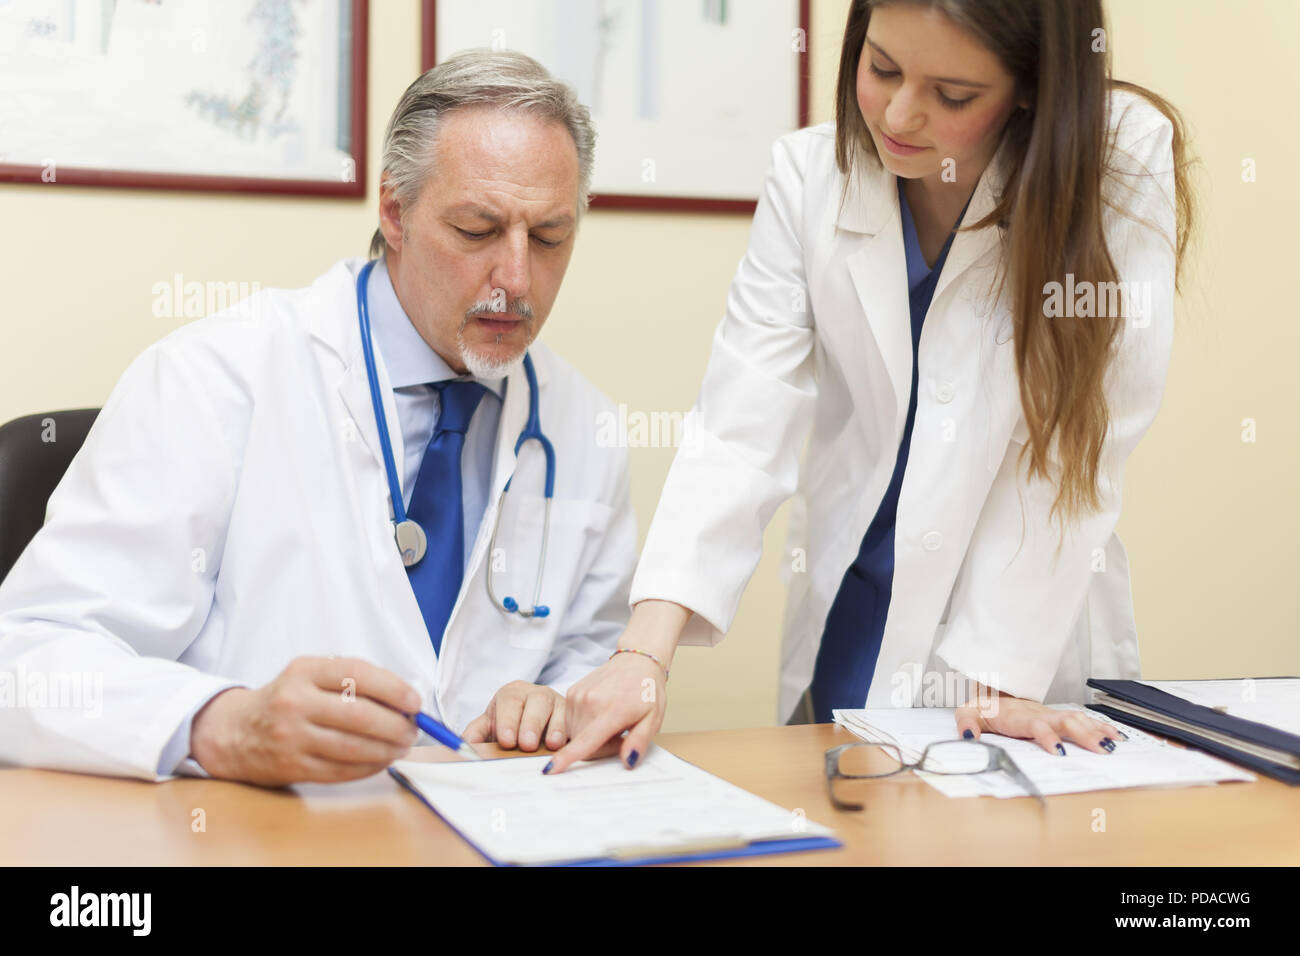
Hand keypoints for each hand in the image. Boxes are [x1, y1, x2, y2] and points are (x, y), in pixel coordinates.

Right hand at [190, 656, 420, 785]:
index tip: (415, 701)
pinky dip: (369, 766)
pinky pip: (341, 770)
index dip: (393, 688)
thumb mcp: (310, 675)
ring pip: (353, 747)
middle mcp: (295, 702)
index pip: (358, 674)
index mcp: (304, 671)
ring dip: (387, 749)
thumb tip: (404, 700)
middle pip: (359, 715)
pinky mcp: (292, 766)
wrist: (235, 731)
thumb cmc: (286, 699)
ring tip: (402, 746)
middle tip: (413, 730)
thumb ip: (353, 680)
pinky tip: (381, 760)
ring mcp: (291, 737)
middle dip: (396, 725)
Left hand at [462, 681, 567, 751]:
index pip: (510, 700)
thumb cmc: (507, 730)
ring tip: (550, 745)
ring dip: (554, 728)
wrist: (529, 733)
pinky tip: (566, 745)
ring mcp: (557, 702)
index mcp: (512, 694)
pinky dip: (570, 734)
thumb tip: (464, 745)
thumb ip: (475, 735)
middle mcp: (536, 694)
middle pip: (537, 701)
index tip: (506, 740)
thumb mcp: (487, 729)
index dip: (508, 720)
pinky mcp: (573, 716)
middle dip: (531, 723)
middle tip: (526, 744)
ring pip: (558, 708)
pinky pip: (575, 721)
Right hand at [544, 600, 687, 774]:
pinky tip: (600, 714)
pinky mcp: (571, 692)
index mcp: (612, 710)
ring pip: (575, 733)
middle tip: (620, 735)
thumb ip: (639, 741)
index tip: (550, 769)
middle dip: (599, 747)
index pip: (586, 740)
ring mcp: (578, 695)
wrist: (636, 661)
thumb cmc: (646, 690)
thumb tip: (628, 761)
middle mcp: (590, 701)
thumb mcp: (653, 718)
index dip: (567, 758)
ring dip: (590, 736)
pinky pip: (571, 721)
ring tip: (611, 722)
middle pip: (582, 743)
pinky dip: (584, 724)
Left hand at [955, 681, 1126, 755]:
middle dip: (1083, 735)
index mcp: (1018, 716)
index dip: (1047, 737)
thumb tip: (968, 737)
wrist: (993, 695)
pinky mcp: (1058, 718)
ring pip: (1077, 719)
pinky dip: (1100, 727)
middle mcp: (1038, 714)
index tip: (1058, 751)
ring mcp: (1050, 715)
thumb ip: (966, 724)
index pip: (1035, 725)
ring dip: (1095, 731)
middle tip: (1099, 751)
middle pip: (1064, 721)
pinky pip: (1082, 720)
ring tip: (1112, 745)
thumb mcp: (968, 714)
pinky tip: (1115, 736)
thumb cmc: (984, 709)